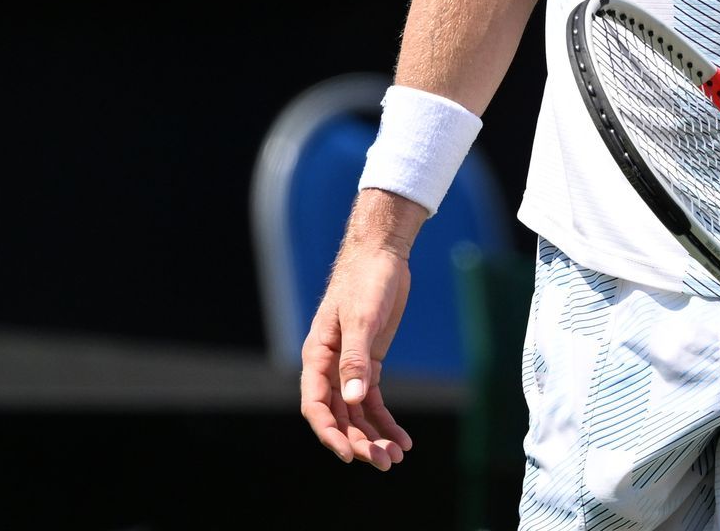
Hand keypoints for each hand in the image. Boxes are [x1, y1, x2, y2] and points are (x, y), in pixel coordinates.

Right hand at [298, 193, 424, 469]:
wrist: (381, 255)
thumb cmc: (365, 280)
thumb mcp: (361, 318)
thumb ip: (356, 359)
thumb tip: (352, 400)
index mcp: (317, 356)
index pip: (315, 405)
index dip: (330, 433)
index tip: (350, 455)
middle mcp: (329, 367)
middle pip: (339, 416)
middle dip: (360, 442)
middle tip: (386, 463)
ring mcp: (349, 367)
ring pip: (356, 414)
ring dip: (374, 437)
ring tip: (397, 458)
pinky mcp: (370, 363)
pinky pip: (373, 401)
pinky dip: (386, 421)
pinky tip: (404, 440)